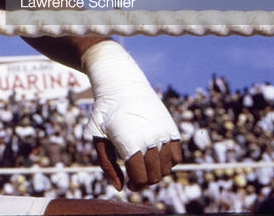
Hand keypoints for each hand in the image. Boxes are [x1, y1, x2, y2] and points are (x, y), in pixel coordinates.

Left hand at [81, 40, 182, 189]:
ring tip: (143, 167)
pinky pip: (176, 156)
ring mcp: (162, 133)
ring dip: (156, 173)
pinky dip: (168, 163)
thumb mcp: (97, 137)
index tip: (129, 184)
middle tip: (135, 178)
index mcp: (130, 142)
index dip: (135, 184)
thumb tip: (121, 188)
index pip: (140, 176)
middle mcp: (149, 139)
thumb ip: (107, 165)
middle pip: (154, 176)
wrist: (121, 84)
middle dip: (144, 182)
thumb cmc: (105, 112)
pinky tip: (155, 158)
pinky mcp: (171, 128)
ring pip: (166, 169)